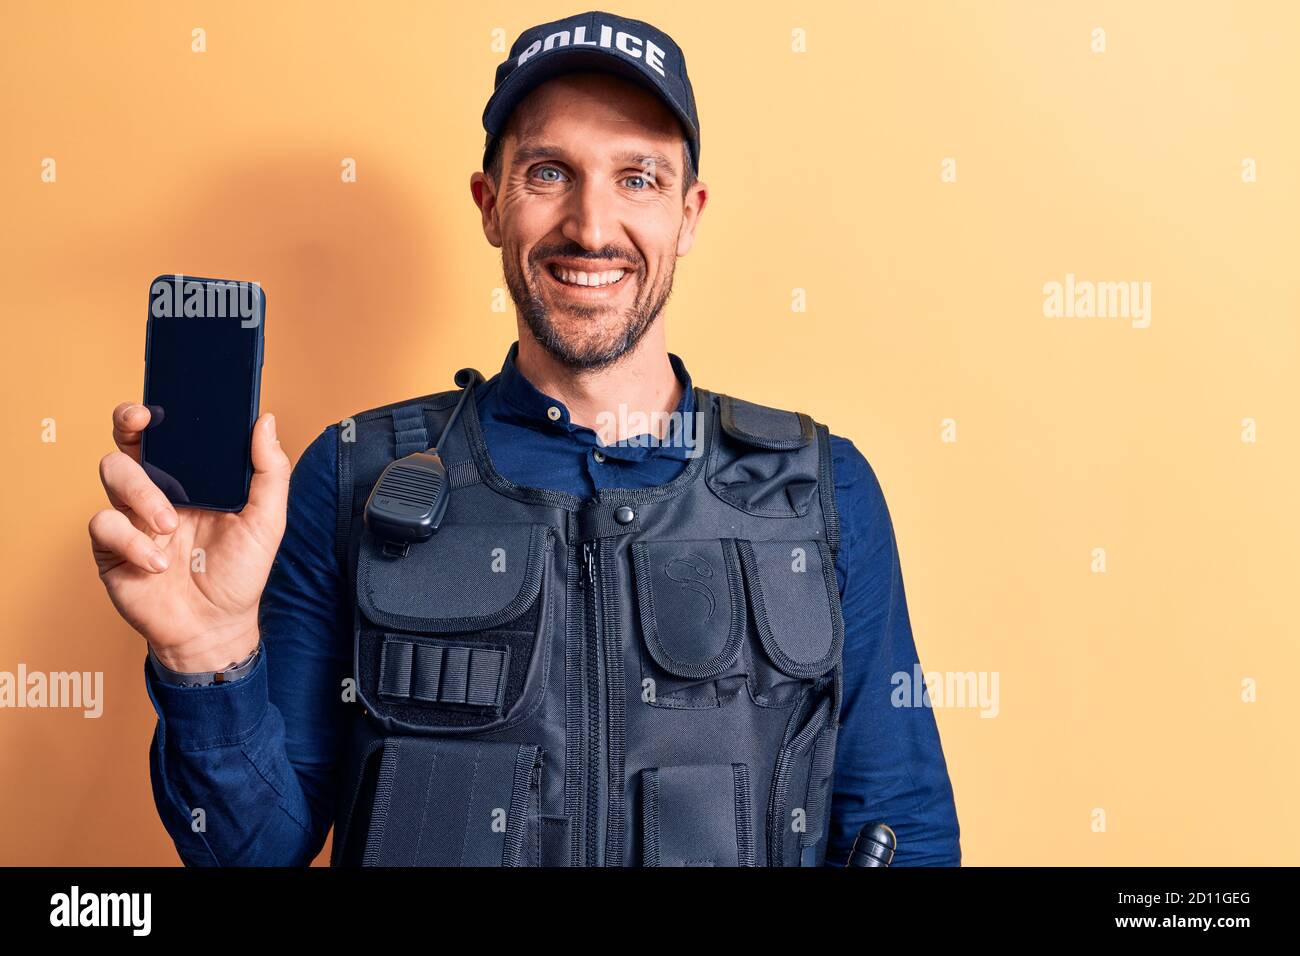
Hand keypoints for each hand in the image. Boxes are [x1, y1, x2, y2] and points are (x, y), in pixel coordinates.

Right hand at [88, 403, 290, 671]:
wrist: (216, 627)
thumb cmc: (240, 572)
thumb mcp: (267, 521)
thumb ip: (269, 471)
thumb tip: (264, 420)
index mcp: (191, 479)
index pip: (167, 434)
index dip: (157, 411)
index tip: (158, 399)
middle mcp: (157, 492)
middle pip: (129, 442)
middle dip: (128, 425)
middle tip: (141, 422)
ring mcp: (131, 517)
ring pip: (113, 474)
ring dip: (142, 494)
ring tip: (169, 524)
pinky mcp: (111, 548)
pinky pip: (105, 525)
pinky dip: (132, 541)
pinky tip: (158, 562)